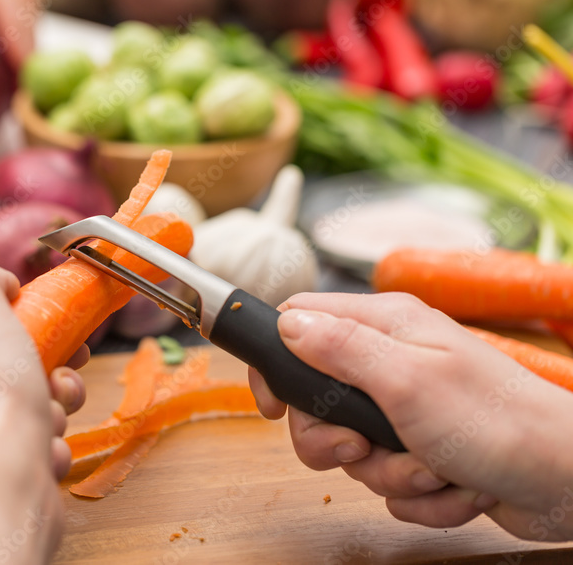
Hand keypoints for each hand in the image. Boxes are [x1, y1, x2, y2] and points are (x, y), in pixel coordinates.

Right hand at [250, 291, 572, 540]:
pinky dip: (418, 494)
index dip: (277, 363)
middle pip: (316, 400)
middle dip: (336, 440)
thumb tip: (286, 324)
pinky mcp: (424, 451)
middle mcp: (392, 363)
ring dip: (387, 472)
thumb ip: (340, 348)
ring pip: (352, 449)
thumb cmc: (497, 423)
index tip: (273, 406)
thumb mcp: (406, 379)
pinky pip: (388, 480)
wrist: (568, 483)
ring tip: (432, 469)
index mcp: (385, 327)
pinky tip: (454, 486)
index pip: (301, 323)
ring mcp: (408, 409)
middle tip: (363, 446)